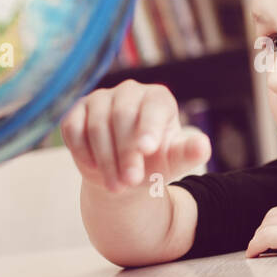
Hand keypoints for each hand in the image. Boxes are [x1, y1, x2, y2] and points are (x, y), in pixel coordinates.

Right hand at [60, 79, 211, 194]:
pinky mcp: (75, 111)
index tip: (147, 149)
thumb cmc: (154, 163)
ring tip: (117, 185)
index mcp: (158, 98)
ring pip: (97, 126)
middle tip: (130, 181)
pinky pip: (73, 129)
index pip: (152, 109)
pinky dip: (82, 151)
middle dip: (126, 153)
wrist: (123, 174)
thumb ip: (189, 153)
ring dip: (105, 160)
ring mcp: (100, 98)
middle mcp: (129, 91)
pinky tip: (94, 167)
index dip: (149, 128)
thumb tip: (203, 146)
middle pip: (122, 118)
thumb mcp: (174, 162)